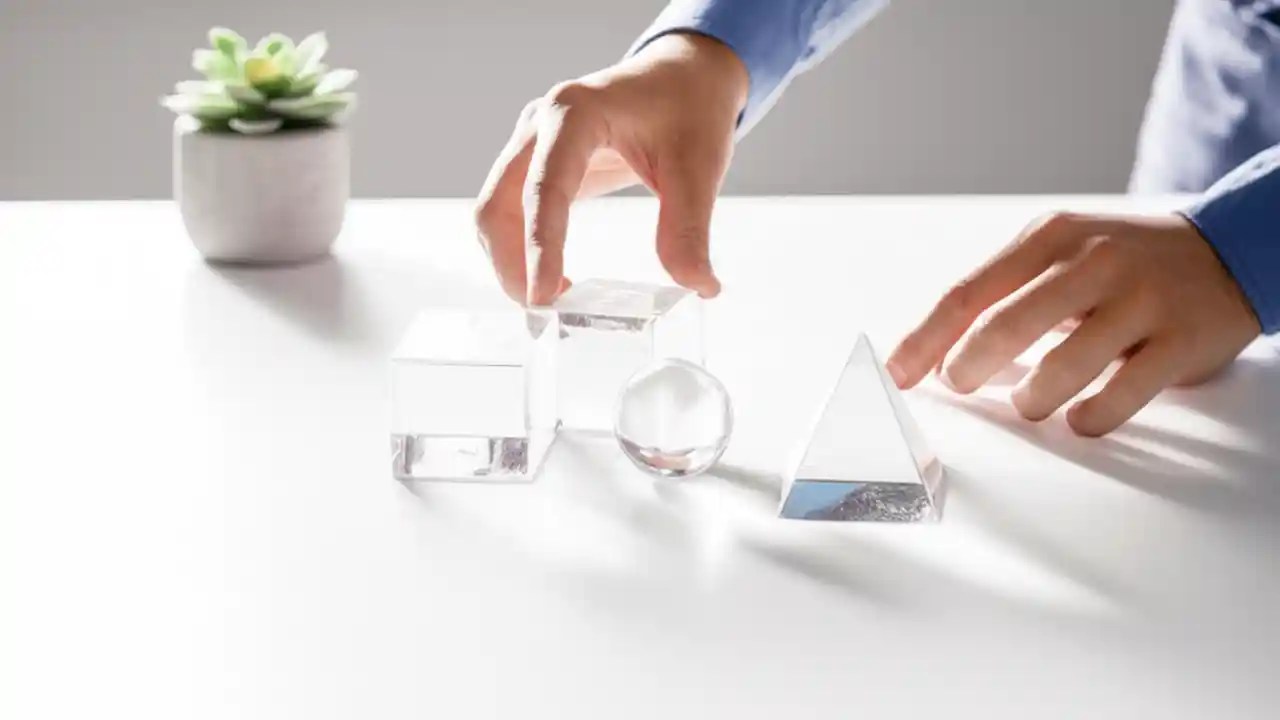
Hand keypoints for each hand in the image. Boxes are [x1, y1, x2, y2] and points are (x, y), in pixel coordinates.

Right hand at [474, 34, 747, 305]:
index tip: (544, 296)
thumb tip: (697, 285)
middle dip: (511, 262)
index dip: (541, 246)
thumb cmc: (689, 105)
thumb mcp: (699, 167)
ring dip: (510, 260)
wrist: (686, 75)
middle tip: (542, 313)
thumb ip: (690, 227)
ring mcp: (534, 141)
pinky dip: (522, 248)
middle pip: (499, 202)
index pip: (545, 188)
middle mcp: (542, 123)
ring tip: (548, 302)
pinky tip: (551, 279)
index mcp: (575, 112)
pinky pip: (513, 210)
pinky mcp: (541, 162)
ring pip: (496, 209)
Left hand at [886, 212, 1260, 435]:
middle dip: (970, 367)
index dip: (925, 340)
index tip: (897, 376)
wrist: (1229, 251)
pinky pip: (1120, 395)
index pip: (969, 293)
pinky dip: (1089, 418)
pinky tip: (1079, 418)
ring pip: (1062, 367)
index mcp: (1050, 239)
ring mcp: (1140, 300)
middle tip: (962, 385)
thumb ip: (1003, 291)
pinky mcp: (1179, 342)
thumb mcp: (1060, 252)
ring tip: (1028, 403)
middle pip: (1005, 326)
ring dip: (1031, 398)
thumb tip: (935, 349)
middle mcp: (1094, 262)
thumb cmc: (1121, 261)